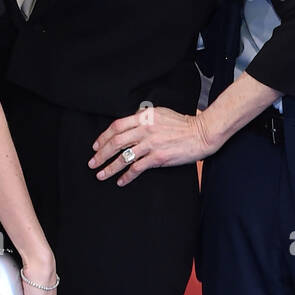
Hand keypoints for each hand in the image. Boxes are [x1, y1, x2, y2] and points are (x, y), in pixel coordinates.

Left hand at [89, 105, 214, 185]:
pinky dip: (126, 176)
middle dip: (101, 154)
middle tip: (93, 163)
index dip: (103, 137)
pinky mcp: (158, 157)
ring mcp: (151, 144)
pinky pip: (137, 168)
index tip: (96, 146)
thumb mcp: (161, 113)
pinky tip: (121, 181)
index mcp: (144, 117)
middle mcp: (145, 129)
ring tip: (101, 175)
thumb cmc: (184, 124)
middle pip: (116, 142)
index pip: (117, 126)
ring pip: (123, 157)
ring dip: (109, 167)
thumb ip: (145, 117)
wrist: (201, 133)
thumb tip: (131, 123)